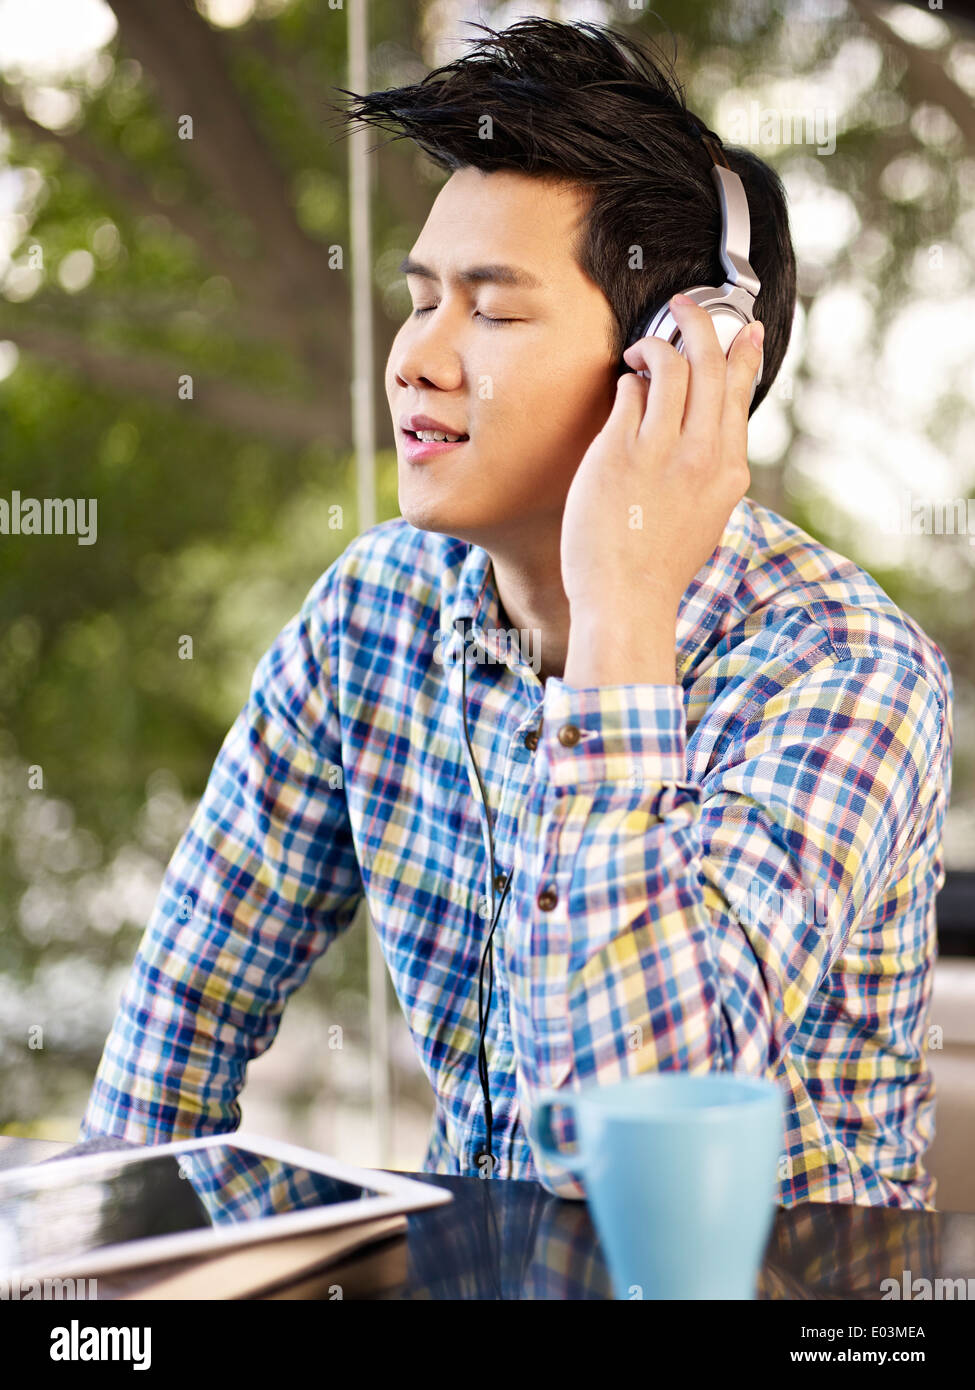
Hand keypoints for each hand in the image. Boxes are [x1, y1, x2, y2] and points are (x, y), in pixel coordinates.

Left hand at [560, 294, 763, 632]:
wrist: (625, 600)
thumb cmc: (658, 565)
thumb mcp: (707, 515)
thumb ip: (712, 469)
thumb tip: (709, 426)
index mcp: (729, 472)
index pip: (740, 393)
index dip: (742, 352)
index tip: (743, 328)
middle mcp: (701, 456)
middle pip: (711, 365)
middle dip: (700, 322)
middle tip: (684, 305)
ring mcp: (660, 452)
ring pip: (670, 367)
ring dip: (656, 345)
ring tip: (642, 350)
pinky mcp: (618, 453)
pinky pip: (628, 392)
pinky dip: (627, 381)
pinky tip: (622, 388)